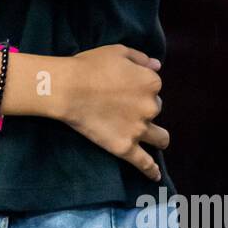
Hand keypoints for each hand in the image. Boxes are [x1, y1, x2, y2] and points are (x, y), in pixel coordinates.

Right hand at [61, 44, 167, 180]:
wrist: (68, 88)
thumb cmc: (89, 65)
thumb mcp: (118, 51)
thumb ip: (141, 58)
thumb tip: (158, 65)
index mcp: (151, 82)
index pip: (154, 87)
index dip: (139, 87)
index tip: (124, 87)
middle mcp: (151, 106)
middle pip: (154, 109)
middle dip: (143, 108)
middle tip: (122, 106)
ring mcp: (139, 129)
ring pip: (160, 138)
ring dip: (158, 137)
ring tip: (153, 140)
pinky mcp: (125, 147)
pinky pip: (144, 163)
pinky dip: (151, 170)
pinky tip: (155, 176)